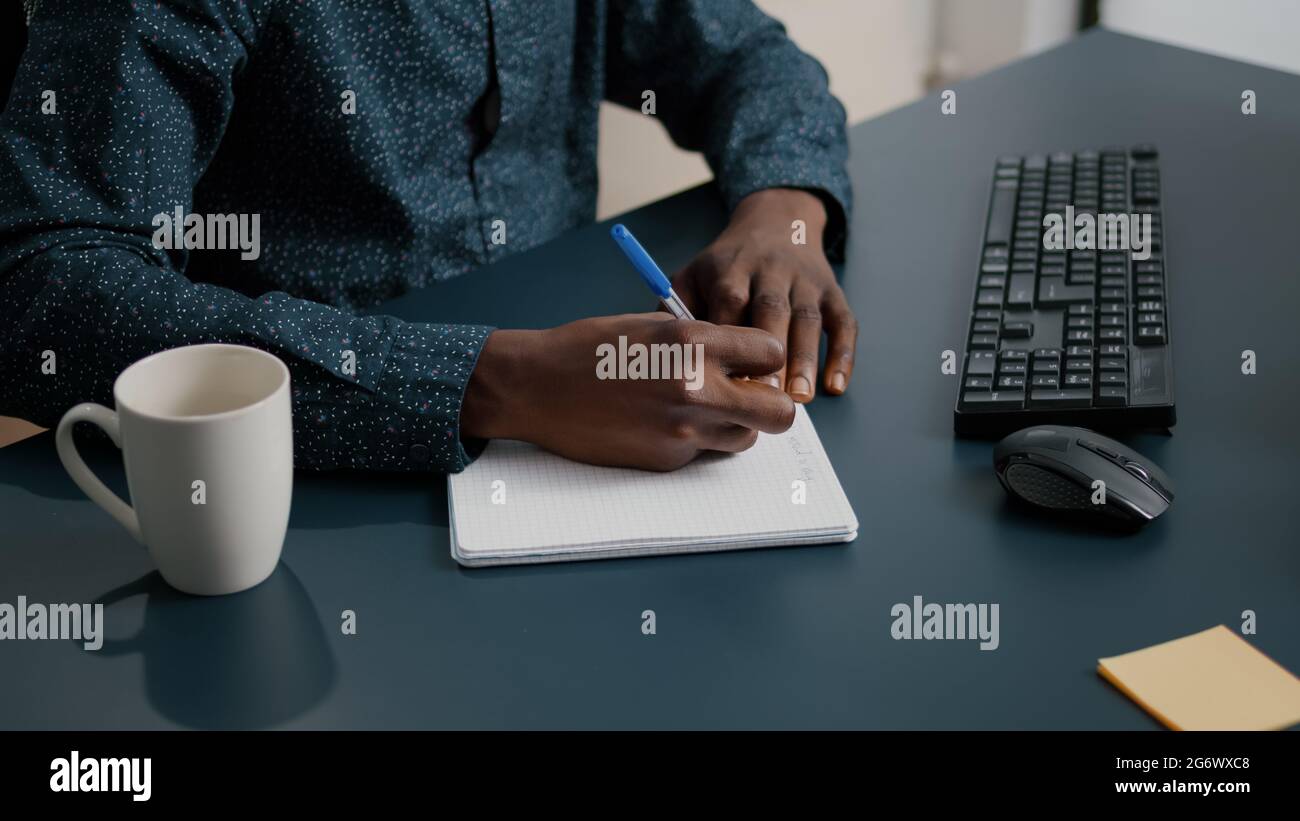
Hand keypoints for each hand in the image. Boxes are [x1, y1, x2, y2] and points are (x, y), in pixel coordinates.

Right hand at [461, 313, 795, 470]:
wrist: (538, 388)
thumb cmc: (589, 348)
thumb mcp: (654, 324)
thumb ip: (705, 340)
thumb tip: (743, 358)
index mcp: (693, 343)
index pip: (771, 353)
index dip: (765, 356)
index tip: (753, 360)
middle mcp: (696, 389)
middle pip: (779, 411)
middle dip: (772, 402)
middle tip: (751, 394)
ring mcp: (683, 430)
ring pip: (747, 437)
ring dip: (736, 424)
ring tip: (702, 407)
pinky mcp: (667, 459)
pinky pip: (705, 452)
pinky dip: (697, 439)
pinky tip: (664, 421)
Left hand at [672, 188, 856, 401]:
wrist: (776, 221)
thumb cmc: (726, 265)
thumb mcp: (692, 275)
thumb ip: (673, 311)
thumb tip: (660, 358)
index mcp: (730, 268)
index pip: (729, 300)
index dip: (729, 338)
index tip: (721, 378)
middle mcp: (770, 270)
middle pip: (772, 309)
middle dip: (770, 351)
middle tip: (764, 395)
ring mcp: (804, 281)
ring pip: (808, 318)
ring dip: (806, 359)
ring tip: (799, 398)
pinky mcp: (832, 291)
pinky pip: (843, 322)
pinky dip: (842, 354)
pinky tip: (836, 387)